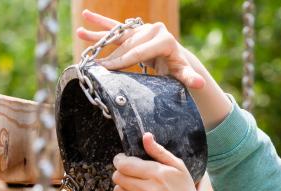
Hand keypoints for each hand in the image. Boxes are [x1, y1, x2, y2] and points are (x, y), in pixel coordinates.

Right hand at [75, 10, 232, 128]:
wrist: (175, 58)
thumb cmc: (178, 68)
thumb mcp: (183, 74)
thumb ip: (190, 79)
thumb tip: (200, 84)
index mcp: (164, 40)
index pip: (140, 52)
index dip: (124, 61)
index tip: (109, 68)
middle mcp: (152, 30)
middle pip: (127, 45)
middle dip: (112, 56)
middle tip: (96, 65)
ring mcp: (142, 28)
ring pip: (118, 34)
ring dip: (98, 35)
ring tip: (80, 33)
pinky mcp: (134, 30)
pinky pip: (115, 27)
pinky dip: (100, 22)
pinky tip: (86, 16)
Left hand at [113, 133, 237, 190]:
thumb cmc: (185, 190)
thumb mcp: (178, 167)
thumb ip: (159, 151)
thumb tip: (145, 136)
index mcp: (157, 174)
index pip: (124, 164)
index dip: (120, 160)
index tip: (123, 159)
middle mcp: (147, 190)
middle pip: (118, 176)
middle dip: (121, 172)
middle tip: (129, 172)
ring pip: (117, 190)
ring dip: (122, 185)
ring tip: (134, 185)